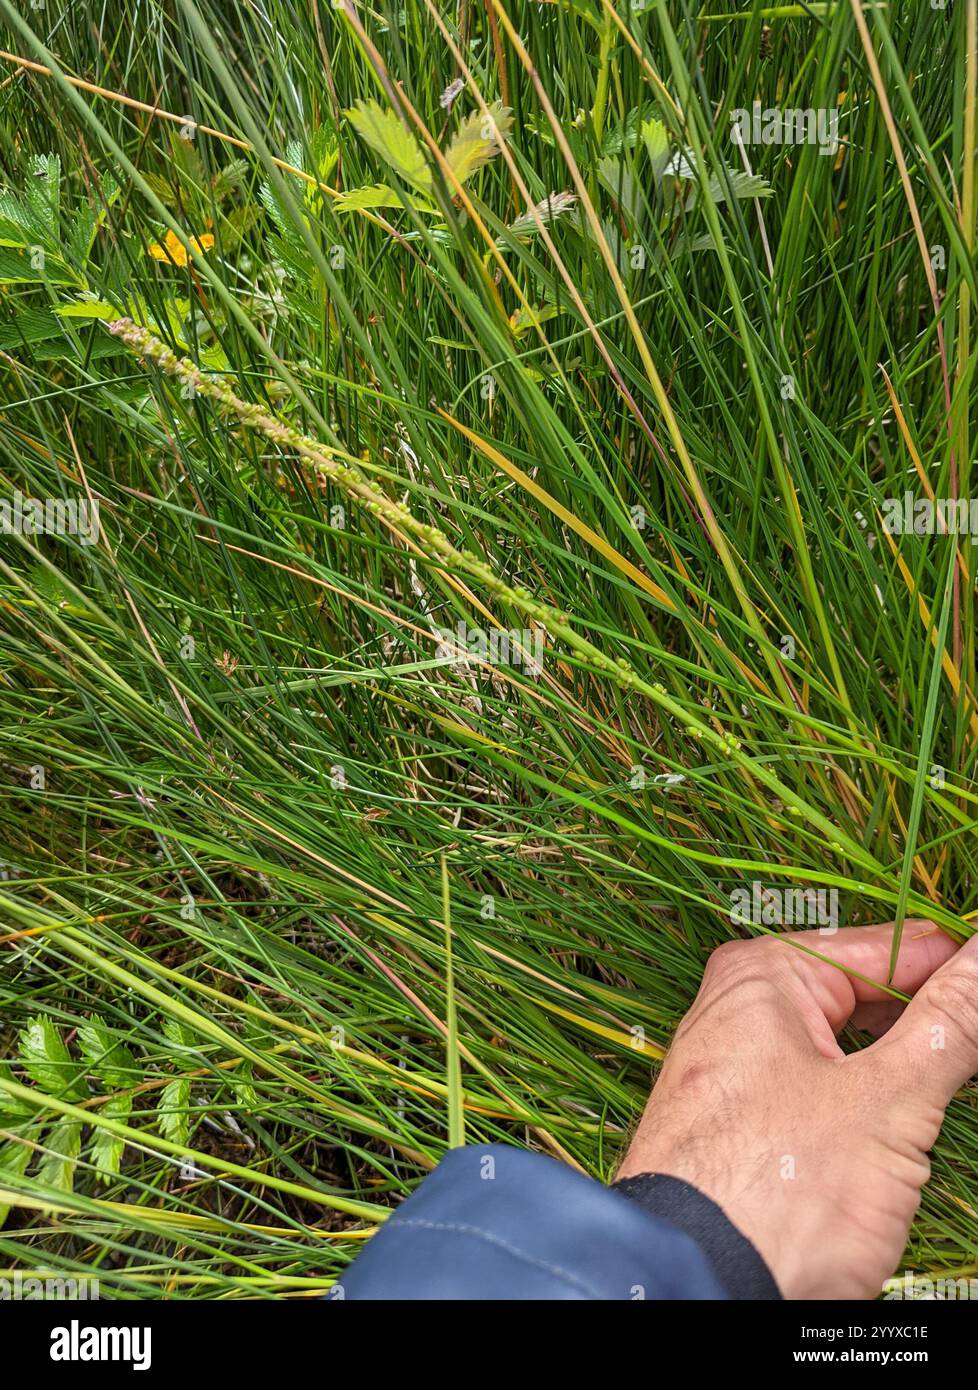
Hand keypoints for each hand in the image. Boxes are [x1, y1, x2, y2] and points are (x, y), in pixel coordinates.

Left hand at [617, 921, 977, 1298]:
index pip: (894, 947)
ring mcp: (737, 1065)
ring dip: (904, 1067)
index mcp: (765, 974)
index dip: (962, 972)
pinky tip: (897, 1131)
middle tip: (973, 1051)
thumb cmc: (775, 1195)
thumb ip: (951, 1023)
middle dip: (933, 1023)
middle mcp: (741, 1006)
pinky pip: (821, 1089)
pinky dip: (869, 1103)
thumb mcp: (888, 1101)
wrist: (695, 1290)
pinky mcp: (742, 1120)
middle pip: (869, 996)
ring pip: (849, 1047)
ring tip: (947, 1083)